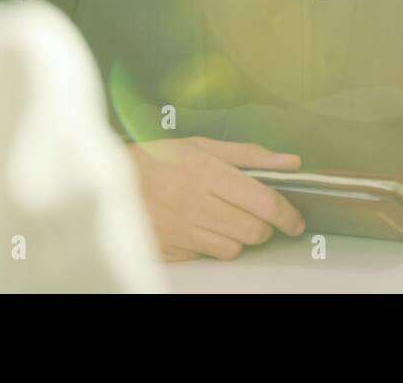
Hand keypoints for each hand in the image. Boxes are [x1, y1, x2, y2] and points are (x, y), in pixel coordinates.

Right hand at [126, 136, 305, 261]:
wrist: (107, 181)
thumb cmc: (157, 158)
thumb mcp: (202, 146)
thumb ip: (250, 155)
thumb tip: (290, 162)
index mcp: (205, 171)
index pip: (262, 200)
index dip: (287, 214)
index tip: (295, 220)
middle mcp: (193, 202)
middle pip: (253, 230)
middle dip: (266, 227)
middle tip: (263, 218)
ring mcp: (180, 229)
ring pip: (235, 247)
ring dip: (243, 238)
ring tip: (233, 221)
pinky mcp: (169, 248)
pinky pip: (210, 256)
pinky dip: (218, 246)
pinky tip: (209, 230)